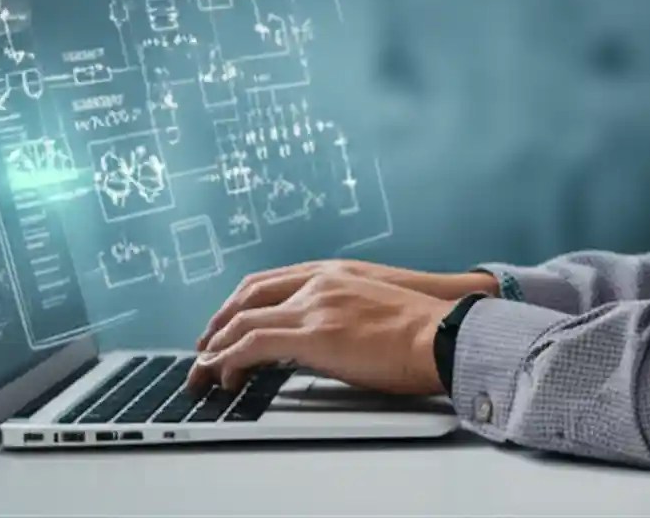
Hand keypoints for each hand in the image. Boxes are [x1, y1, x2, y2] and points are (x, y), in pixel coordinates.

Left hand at [186, 272, 456, 395]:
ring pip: (242, 322)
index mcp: (335, 273)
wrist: (444, 333)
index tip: (227, 322)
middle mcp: (319, 282)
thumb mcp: (376, 308)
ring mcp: (314, 306)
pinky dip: (229, 362)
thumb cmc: (424, 330)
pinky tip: (224, 378)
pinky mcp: (313, 334)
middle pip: (248, 296)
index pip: (270, 280)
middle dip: (219, 323)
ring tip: (205, 373)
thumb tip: (326, 341)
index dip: (240, 303)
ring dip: (216, 349)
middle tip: (205, 348)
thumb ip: (344, 314)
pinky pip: (252, 345)